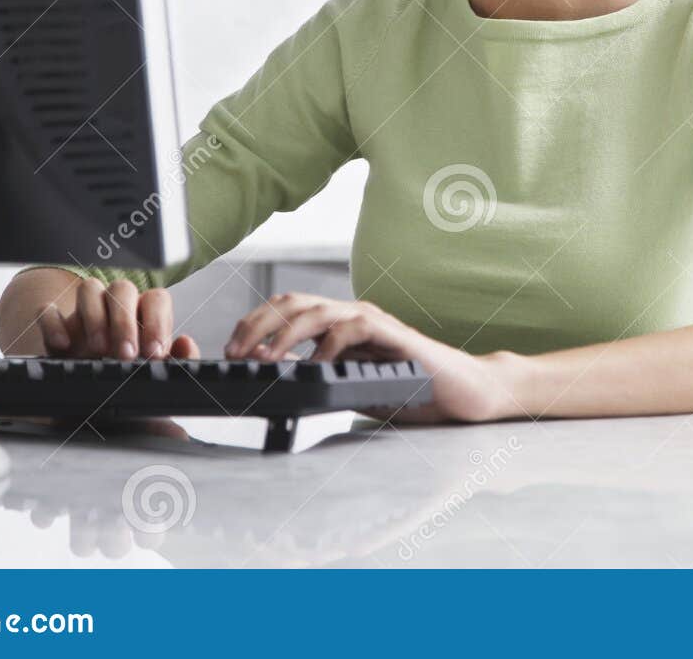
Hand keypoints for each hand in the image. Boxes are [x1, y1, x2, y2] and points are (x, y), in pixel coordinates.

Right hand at [37, 278, 199, 360]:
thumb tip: (186, 342)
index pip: (156, 299)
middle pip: (123, 289)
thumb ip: (178, 361)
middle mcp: (115, 307)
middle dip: (125, 321)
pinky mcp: (55, 326)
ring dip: (95, 317)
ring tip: (98, 350)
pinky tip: (64, 346)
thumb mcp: (153, 375)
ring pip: (89, 288)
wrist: (85, 392)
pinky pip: (48, 311)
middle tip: (126, 355)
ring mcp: (83, 313)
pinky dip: (54, 324)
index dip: (156, 322)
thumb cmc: (126, 376)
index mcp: (144, 314)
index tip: (153, 354)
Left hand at [223, 293, 525, 423]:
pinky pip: (352, 329)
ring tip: (264, 359)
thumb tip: (278, 387)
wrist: (462, 391)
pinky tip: (312, 367)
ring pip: (316, 311)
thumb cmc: (412, 390)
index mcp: (339, 325)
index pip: (287, 309)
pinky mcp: (392, 333)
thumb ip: (323, 381)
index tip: (230, 351)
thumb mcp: (353, 387)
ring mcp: (372, 321)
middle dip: (257, 324)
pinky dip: (326, 346)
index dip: (254, 324)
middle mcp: (352, 315)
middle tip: (235, 352)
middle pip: (293, 302)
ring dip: (283, 334)